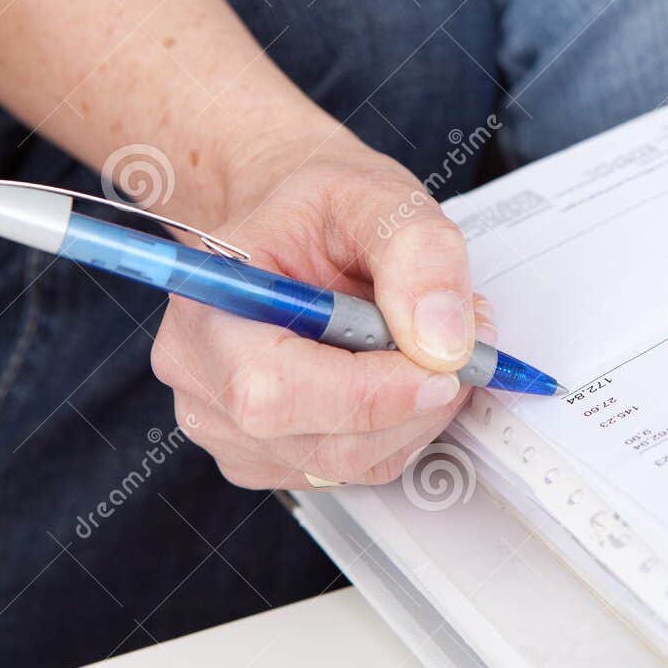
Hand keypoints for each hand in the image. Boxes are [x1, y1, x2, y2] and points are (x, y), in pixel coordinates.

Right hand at [150, 132, 490, 487]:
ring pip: (347, 463)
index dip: (370, 393)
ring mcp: (231, 429)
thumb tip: (443, 341)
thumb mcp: (377, 198)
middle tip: (465, 348)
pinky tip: (403, 376)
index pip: (272, 390)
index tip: (443, 365)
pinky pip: (353, 469)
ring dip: (416, 415)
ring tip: (435, 347)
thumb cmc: (318, 212)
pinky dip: (400, 430)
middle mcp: (203, 378)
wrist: (296, 225)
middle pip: (317, 441)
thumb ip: (419, 256)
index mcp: (209, 308)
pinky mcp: (269, 456)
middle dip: (412, 403)